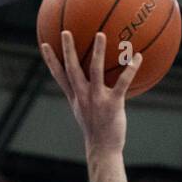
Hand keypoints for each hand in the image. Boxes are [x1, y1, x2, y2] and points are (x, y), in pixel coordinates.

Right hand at [40, 30, 140, 153]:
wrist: (103, 149)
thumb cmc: (95, 130)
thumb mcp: (84, 112)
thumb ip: (83, 96)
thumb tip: (87, 85)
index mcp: (75, 97)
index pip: (59, 76)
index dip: (50, 60)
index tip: (43, 43)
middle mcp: (83, 96)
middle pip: (72, 69)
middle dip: (68, 50)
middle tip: (66, 32)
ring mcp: (97, 99)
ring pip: (95, 70)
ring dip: (98, 51)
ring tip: (100, 34)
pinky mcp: (113, 104)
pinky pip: (122, 83)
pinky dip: (131, 69)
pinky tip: (138, 56)